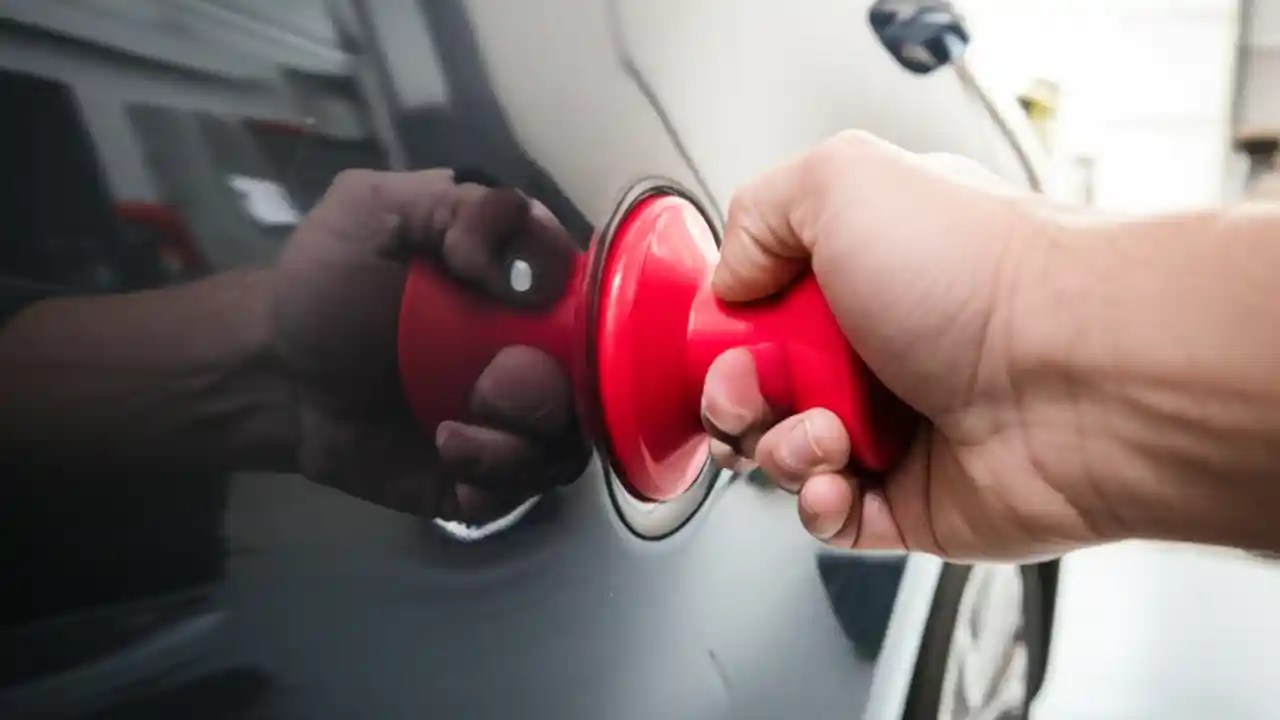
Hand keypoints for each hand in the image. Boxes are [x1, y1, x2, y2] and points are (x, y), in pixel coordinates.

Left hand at [273, 169, 586, 521]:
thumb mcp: (377, 209)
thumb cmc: (332, 280)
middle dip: (548, 391)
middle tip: (490, 383)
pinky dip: (493, 477)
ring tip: (451, 434)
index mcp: (528, 294)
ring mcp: (511, 422)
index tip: (533, 310)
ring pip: (567, 448)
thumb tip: (512, 271)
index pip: (600, 305)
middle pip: (596, 388)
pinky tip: (443, 451)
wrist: (276, 368)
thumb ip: (455, 206)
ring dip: (518, 444)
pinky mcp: (482, 477)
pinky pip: (520, 492)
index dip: (589, 315)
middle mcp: (535, 358)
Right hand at [701, 131, 1099, 560]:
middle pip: (759, 388)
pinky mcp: (915, 501)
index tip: (728, 339)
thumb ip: (761, 212)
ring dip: (779, 448)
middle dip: (737, 397)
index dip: (726, 331)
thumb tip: (731, 279)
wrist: (1083, 376)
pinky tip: (836, 481)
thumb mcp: (843, 181)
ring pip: (785, 456)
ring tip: (826, 431)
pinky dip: (817, 505)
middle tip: (760, 390)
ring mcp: (897, 425)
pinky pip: (831, 519)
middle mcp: (879, 346)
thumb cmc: (985, 274)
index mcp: (862, 270)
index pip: (758, 308)